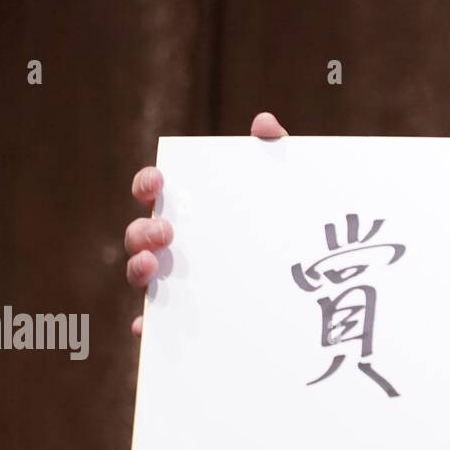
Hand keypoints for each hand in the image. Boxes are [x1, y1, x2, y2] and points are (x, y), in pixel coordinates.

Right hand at [124, 111, 288, 335]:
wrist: (311, 280)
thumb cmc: (279, 222)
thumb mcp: (283, 188)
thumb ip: (275, 154)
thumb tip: (263, 122)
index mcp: (189, 210)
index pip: (155, 193)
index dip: (148, 184)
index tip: (158, 181)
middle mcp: (173, 246)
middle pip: (140, 236)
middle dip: (143, 230)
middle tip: (167, 231)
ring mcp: (174, 282)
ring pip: (141, 277)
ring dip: (137, 270)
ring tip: (152, 265)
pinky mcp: (184, 319)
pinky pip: (157, 327)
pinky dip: (147, 325)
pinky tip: (147, 326)